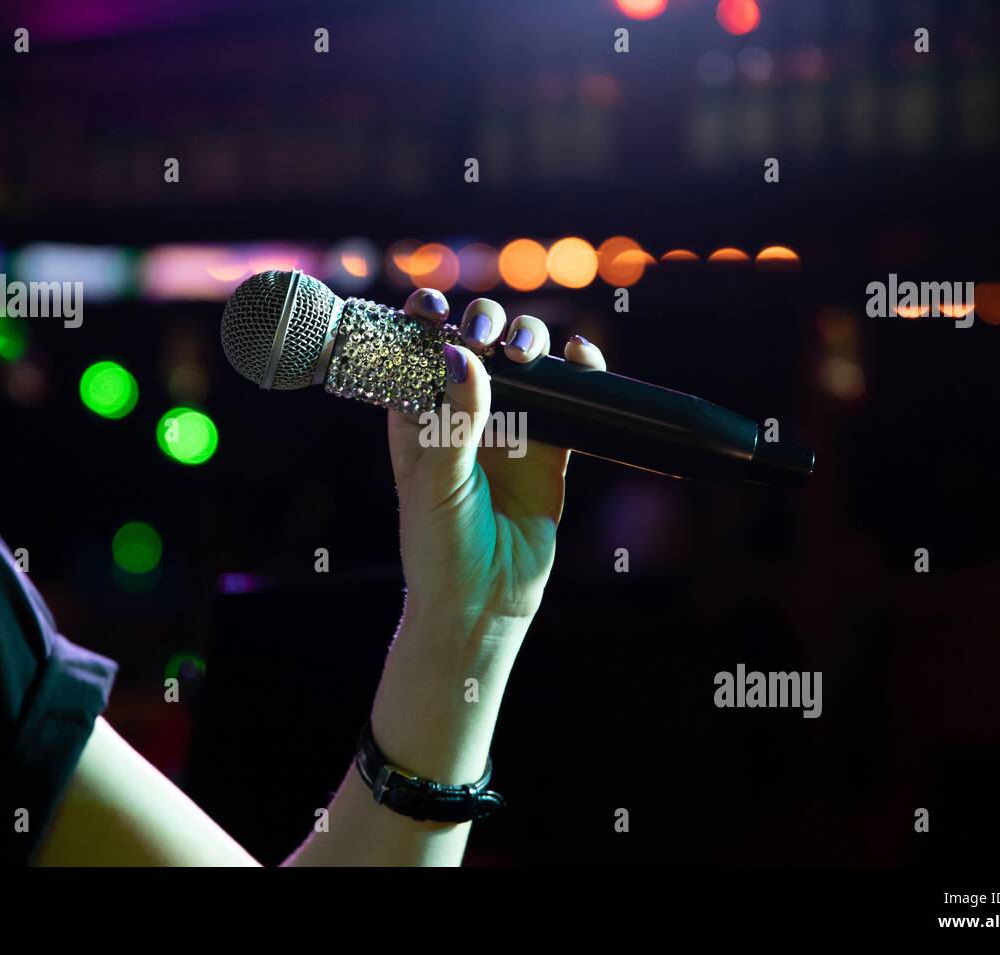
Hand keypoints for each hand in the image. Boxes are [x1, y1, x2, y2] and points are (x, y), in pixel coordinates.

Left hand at [387, 288, 607, 634]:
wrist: (482, 602)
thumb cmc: (439, 547)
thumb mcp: (435, 481)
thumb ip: (452, 419)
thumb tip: (463, 355)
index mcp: (418, 416)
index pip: (418, 350)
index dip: (425, 319)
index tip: (433, 307)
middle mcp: (463, 413)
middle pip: (477, 343)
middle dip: (484, 325)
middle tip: (487, 341)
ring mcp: (510, 428)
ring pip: (525, 362)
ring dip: (530, 340)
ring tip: (526, 354)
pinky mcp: (552, 449)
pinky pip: (569, 399)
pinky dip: (579, 371)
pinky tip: (581, 356)